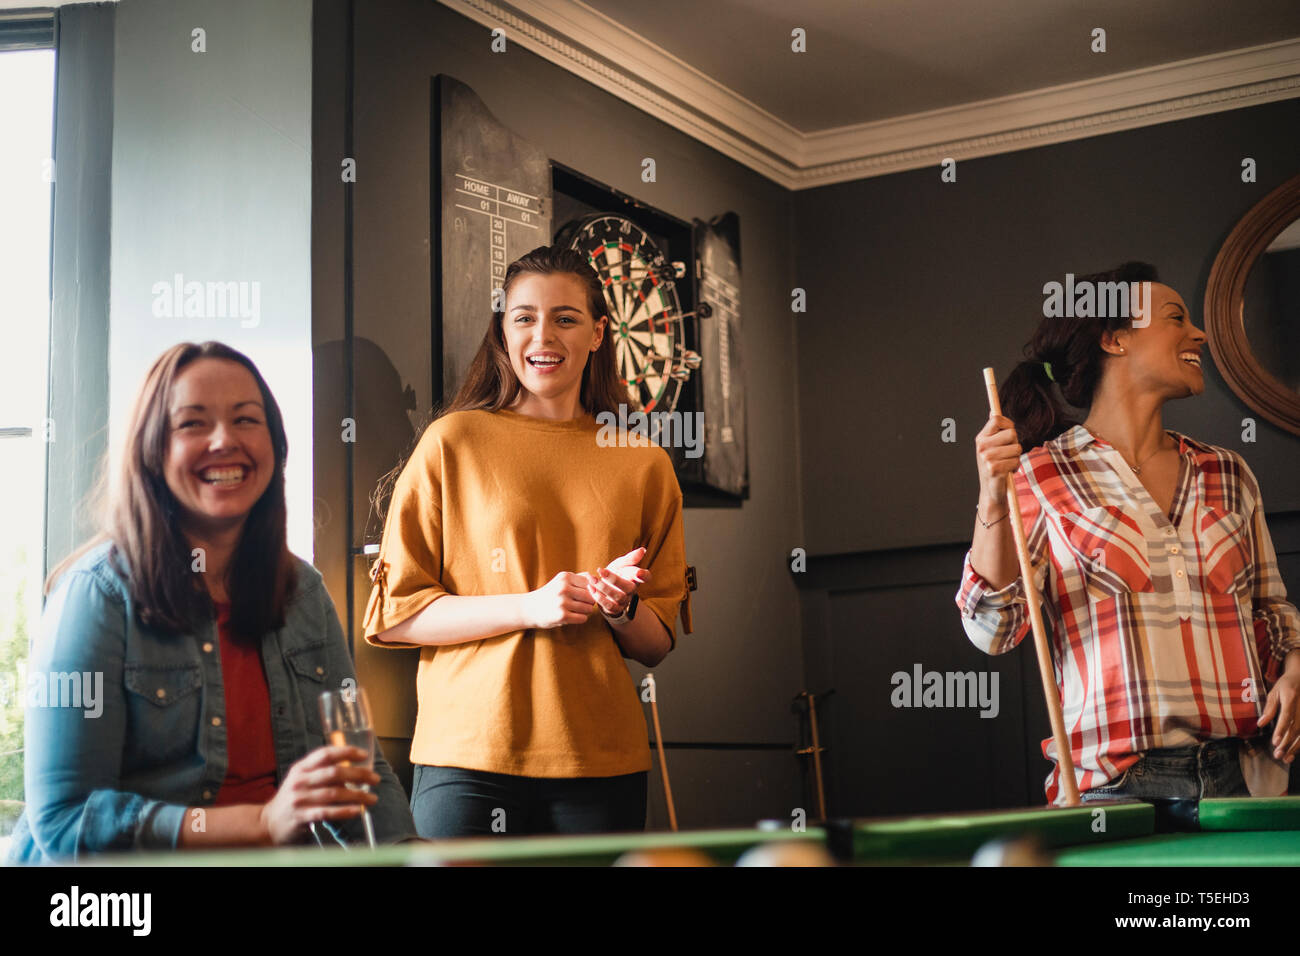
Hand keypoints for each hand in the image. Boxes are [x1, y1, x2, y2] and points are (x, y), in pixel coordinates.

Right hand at [259, 745, 378, 844]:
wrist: (268, 823)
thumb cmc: (292, 799)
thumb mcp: (302, 780)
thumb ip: (322, 773)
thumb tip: (353, 771)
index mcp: (301, 768)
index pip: (325, 754)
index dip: (346, 752)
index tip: (364, 755)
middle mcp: (300, 781)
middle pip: (334, 773)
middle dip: (359, 774)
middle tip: (375, 779)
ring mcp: (299, 799)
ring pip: (334, 793)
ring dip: (357, 795)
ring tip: (372, 799)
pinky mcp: (301, 817)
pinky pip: (327, 812)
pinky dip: (344, 811)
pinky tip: (357, 811)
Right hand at [521, 571, 595, 628]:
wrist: (530, 608)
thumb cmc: (550, 594)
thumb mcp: (561, 580)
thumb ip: (579, 577)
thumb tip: (597, 578)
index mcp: (565, 577)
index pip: (591, 584)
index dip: (590, 590)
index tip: (583, 595)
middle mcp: (564, 588)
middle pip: (591, 596)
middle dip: (590, 602)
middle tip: (581, 604)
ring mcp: (563, 602)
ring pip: (589, 608)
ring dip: (585, 611)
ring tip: (576, 610)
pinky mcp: (562, 616)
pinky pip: (583, 618)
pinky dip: (580, 618)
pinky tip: (572, 616)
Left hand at [583, 547, 650, 617]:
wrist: (606, 589)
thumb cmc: (616, 573)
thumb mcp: (621, 564)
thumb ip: (630, 558)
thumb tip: (643, 550)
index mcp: (635, 578)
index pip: (646, 577)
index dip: (644, 575)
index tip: (638, 572)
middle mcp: (632, 590)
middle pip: (629, 588)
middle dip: (614, 579)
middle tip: (600, 570)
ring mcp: (624, 601)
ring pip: (617, 597)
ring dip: (603, 587)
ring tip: (591, 578)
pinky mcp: (614, 609)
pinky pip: (608, 606)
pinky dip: (598, 597)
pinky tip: (590, 587)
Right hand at [975, 412, 1021, 507]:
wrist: (991, 491)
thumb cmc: (995, 466)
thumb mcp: (991, 446)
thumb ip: (993, 430)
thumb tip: (993, 411)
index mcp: (980, 439)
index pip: (996, 419)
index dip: (1008, 423)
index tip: (1009, 431)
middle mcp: (982, 447)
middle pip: (1011, 433)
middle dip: (1015, 443)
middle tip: (1008, 454)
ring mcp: (987, 458)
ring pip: (1017, 448)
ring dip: (1016, 457)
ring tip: (1007, 463)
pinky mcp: (995, 469)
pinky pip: (1016, 461)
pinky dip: (1015, 467)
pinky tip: (1007, 472)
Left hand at [1258, 672, 1299, 763]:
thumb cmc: (1286, 685)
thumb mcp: (1274, 692)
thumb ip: (1269, 708)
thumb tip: (1260, 724)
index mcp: (1291, 697)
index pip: (1287, 716)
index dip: (1282, 729)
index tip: (1276, 742)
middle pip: (1296, 728)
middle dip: (1287, 743)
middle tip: (1278, 754)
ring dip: (1295, 747)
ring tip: (1285, 758)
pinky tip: (1294, 753)